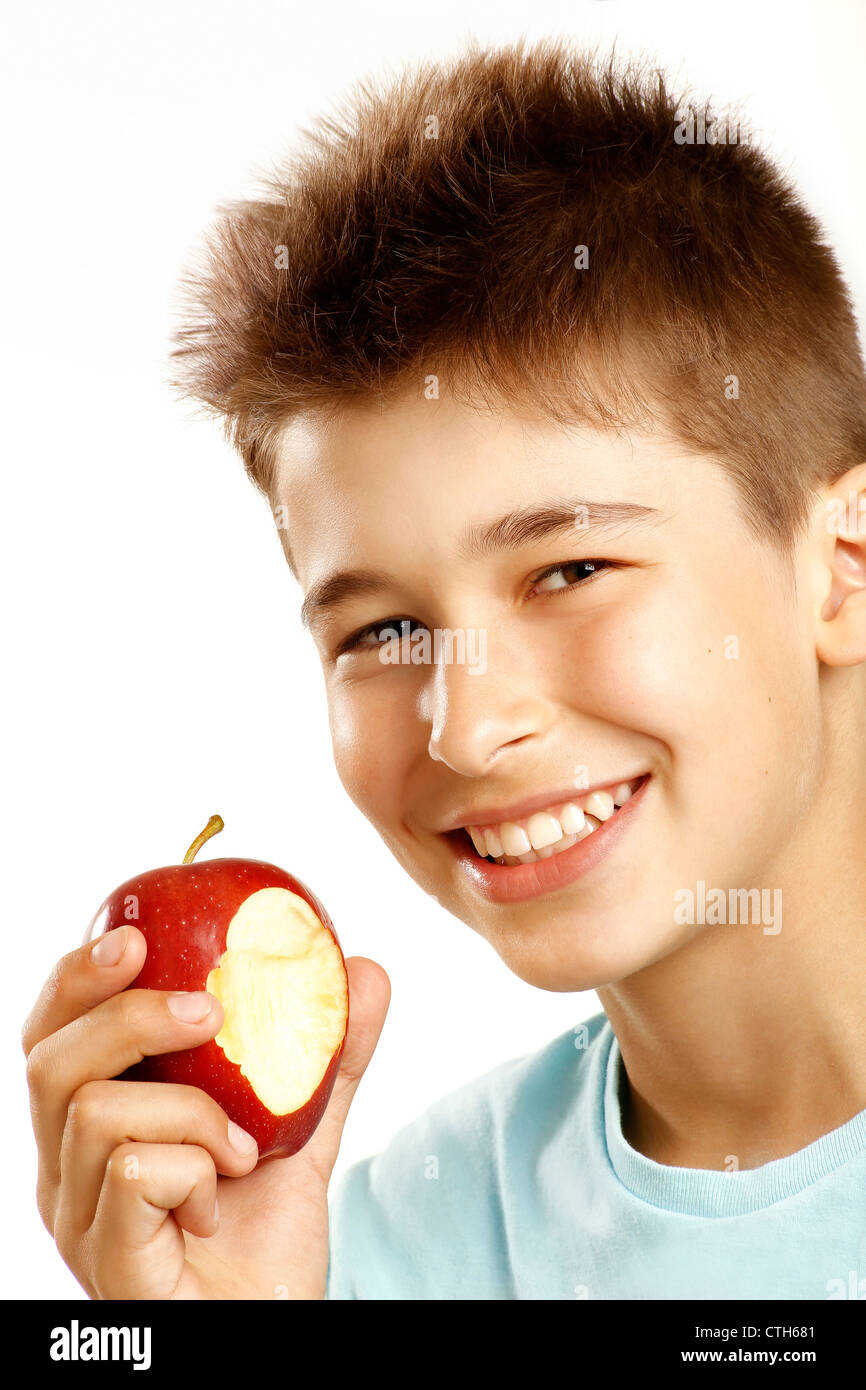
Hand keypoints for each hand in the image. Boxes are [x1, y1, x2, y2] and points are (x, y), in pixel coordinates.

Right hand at [22, 924, 389, 1298]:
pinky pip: (131, 1173)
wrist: (270, 1328)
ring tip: (241, 1145)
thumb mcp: (299, 1130)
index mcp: (89, 1125)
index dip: (77, 977)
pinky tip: (222, 1198)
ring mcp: (76, 1220)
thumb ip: (323, 1056)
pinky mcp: (105, 1262)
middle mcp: (64, 1170)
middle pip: (48, 1059)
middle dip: (131, 1014)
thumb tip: (366, 970)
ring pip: (94, 1112)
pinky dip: (195, 1167)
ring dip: (190, 1109)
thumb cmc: (261, 1238)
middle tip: (211, 1010)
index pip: (49, 1033)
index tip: (137, 937)